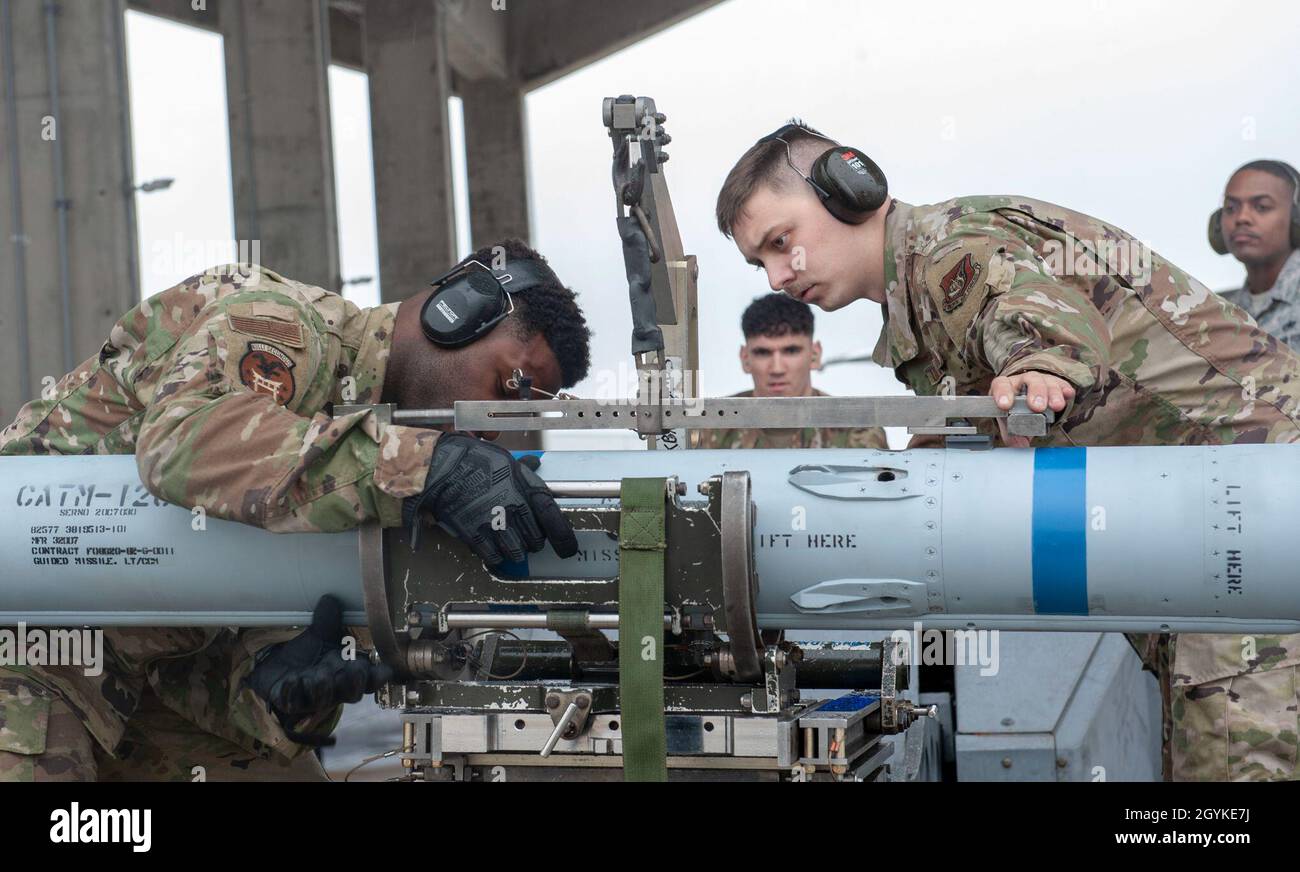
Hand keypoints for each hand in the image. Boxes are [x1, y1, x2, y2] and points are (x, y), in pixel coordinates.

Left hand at [247, 595, 391, 744]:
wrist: (278, 669)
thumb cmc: (308, 655)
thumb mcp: (320, 637)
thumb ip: (327, 621)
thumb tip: (329, 599)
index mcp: (349, 672)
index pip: (371, 680)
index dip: (378, 676)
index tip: (383, 668)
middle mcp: (336, 689)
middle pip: (353, 694)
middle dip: (354, 683)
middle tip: (351, 670)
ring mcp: (314, 698)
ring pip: (324, 700)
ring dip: (323, 688)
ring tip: (318, 675)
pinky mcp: (291, 702)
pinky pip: (293, 702)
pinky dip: (292, 693)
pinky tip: (291, 680)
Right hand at [402, 433, 577, 565]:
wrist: (441, 467)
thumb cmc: (472, 460)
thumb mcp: (505, 460)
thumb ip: (524, 471)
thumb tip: (536, 465)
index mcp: (524, 488)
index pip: (554, 518)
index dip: (564, 538)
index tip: (568, 548)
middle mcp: (513, 507)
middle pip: (536, 540)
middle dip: (532, 540)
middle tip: (523, 534)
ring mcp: (494, 523)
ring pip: (517, 552)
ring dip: (515, 549)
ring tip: (506, 539)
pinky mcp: (475, 535)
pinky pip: (494, 557)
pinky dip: (495, 556)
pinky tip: (491, 546)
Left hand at [989, 370, 1074, 447]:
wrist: (1028, 410)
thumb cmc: (1015, 416)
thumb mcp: (1009, 426)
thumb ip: (1012, 436)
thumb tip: (1020, 446)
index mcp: (1005, 388)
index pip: (1001, 385)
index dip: (1003, 393)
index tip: (1005, 405)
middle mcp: (1022, 381)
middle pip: (1028, 380)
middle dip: (1035, 393)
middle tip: (1037, 407)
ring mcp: (1039, 381)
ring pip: (1046, 381)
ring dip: (1052, 393)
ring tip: (1056, 406)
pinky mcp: (1055, 384)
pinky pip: (1061, 384)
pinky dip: (1064, 389)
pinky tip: (1067, 394)